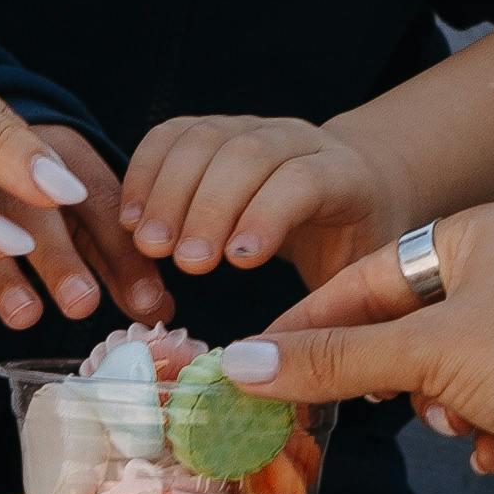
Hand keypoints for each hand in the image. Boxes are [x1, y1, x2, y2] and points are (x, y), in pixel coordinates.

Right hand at [0, 122, 174, 362]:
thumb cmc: (51, 191)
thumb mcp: (94, 213)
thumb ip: (124, 261)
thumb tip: (156, 310)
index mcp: (58, 160)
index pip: (93, 198)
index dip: (117, 246)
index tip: (141, 296)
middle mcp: (4, 172)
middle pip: (28, 211)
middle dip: (56, 258)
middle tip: (82, 303)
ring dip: (0, 279)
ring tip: (25, 317)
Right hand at [119, 111, 406, 284]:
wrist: (359, 177)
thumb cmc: (353, 242)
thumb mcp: (361, 275)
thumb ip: (332, 311)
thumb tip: (287, 367)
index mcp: (344, 175)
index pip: (303, 181)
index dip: (267, 215)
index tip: (236, 264)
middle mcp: (298, 139)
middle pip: (248, 155)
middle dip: (208, 207)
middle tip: (185, 263)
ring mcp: (253, 127)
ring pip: (205, 139)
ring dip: (168, 191)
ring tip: (149, 246)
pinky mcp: (216, 128)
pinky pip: (172, 135)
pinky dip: (145, 171)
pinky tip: (131, 218)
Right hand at [216, 199, 493, 475]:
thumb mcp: (426, 357)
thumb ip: (333, 361)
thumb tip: (243, 365)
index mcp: (480, 231)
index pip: (370, 275)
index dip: (315, 323)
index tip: (264, 361)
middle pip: (406, 327)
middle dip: (400, 379)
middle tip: (374, 403)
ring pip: (444, 368)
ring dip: (445, 408)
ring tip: (465, 422)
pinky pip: (488, 395)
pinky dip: (484, 426)